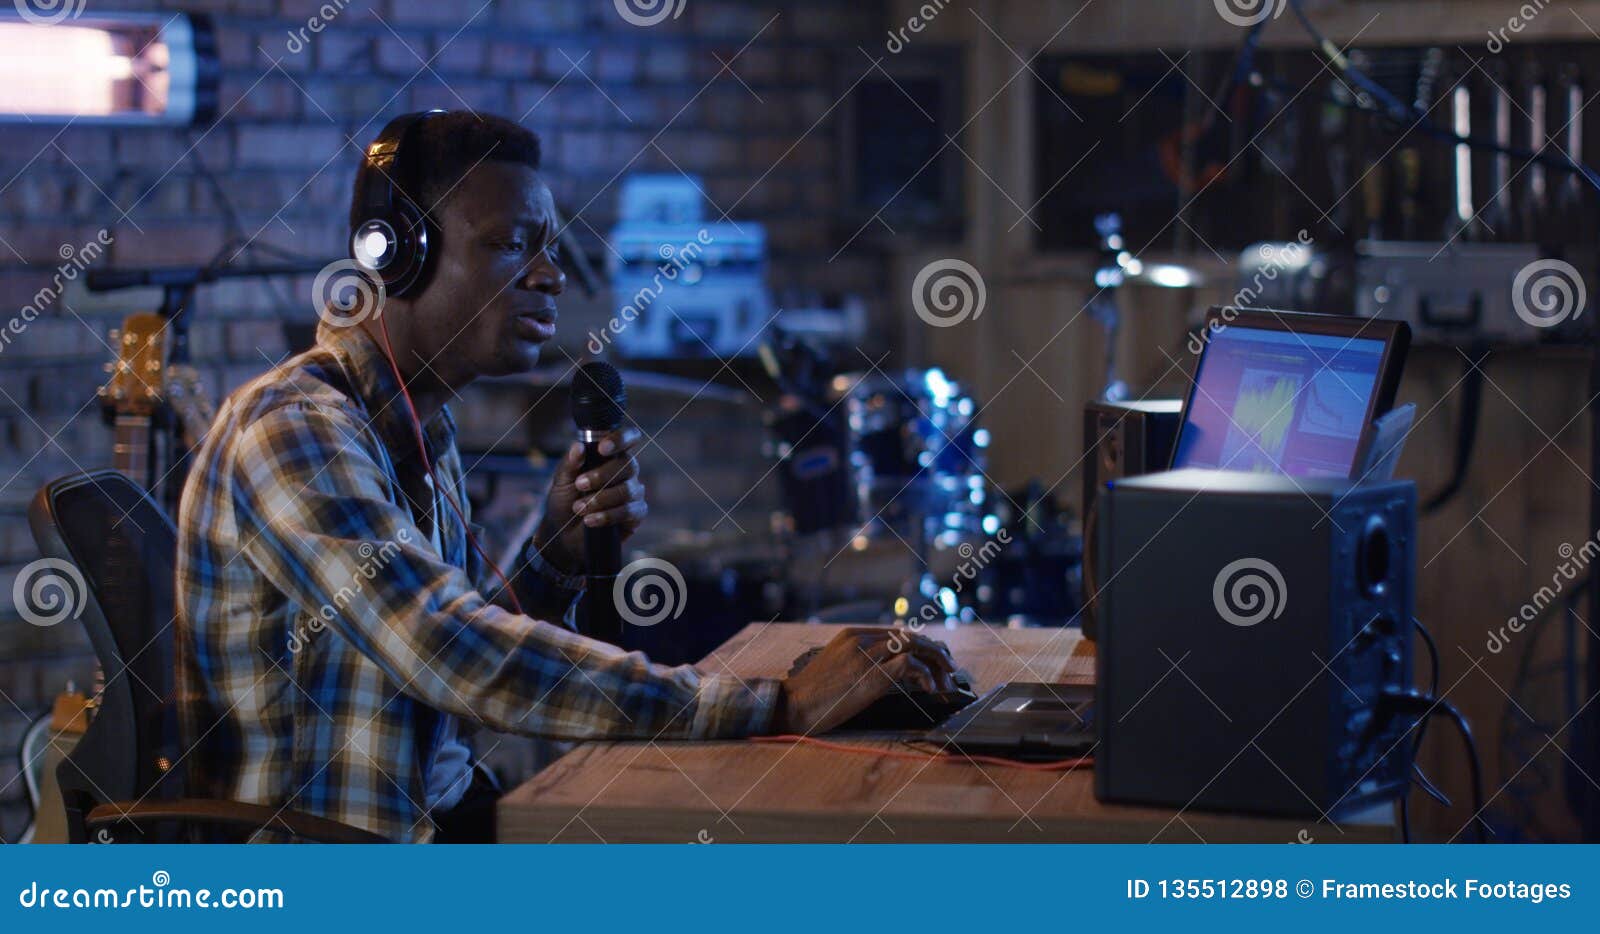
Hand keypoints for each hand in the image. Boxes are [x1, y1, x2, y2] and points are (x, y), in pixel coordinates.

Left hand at [535, 427, 647, 573]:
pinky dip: (608, 515)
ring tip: (579, 508)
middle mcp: (626, 472)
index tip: (602, 448)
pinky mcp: (635, 514)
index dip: (621, 439)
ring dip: (601, 499)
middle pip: (628, 465)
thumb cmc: (564, 502)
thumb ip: (570, 464)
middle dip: (602, 476)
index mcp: (610, 456)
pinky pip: (630, 511)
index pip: (628, 438)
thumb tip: (578, 446)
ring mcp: (633, 493)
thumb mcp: (561, 482)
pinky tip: (590, 521)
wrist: (563, 535)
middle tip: (580, 485)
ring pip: (628, 490)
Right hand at [771, 628, 961, 734]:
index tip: (935, 662)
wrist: (791, 706)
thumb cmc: (812, 695)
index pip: (898, 633)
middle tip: (950, 670)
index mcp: (852, 635)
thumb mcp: (836, 667)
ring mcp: (866, 655)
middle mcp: (861, 639)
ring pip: (914, 645)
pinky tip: (930, 689)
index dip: (922, 646)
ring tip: (946, 682)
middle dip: (936, 652)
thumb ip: (859, 661)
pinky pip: (909, 664)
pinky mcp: (871, 675)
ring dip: (936, 663)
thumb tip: (888, 671)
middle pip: (910, 636)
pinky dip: (925, 675)